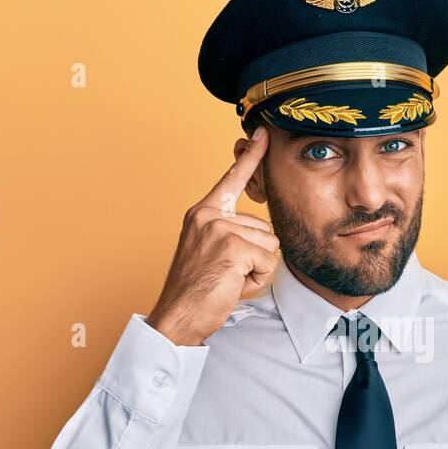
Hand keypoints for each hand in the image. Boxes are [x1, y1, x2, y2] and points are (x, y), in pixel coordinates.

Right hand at [147, 126, 278, 344]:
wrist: (177, 316)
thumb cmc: (196, 291)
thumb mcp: (210, 251)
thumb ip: (229, 233)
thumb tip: (262, 230)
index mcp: (202, 213)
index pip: (231, 179)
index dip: (251, 157)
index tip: (263, 133)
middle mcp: (208, 216)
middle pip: (264, 227)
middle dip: (255, 255)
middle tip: (226, 273)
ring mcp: (219, 230)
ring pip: (269, 244)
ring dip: (256, 269)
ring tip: (228, 278)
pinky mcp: (232, 247)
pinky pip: (268, 261)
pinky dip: (257, 279)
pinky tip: (233, 284)